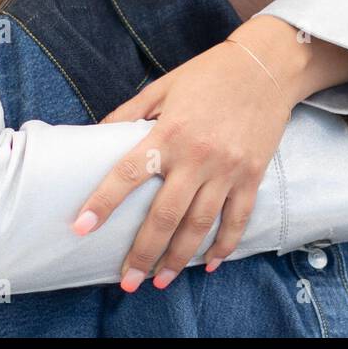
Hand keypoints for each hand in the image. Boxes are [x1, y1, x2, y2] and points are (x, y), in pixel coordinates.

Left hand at [77, 21, 304, 292]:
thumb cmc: (209, 74)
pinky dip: (223, 246)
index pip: (128, 174)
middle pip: (165, 216)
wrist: (266, 67)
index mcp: (169, 132)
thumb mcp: (163, 86)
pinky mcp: (252, 176)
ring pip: (199, 226)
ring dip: (178, 259)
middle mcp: (197, 156)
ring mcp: (227, 170)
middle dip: (143, 253)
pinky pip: (237, 220)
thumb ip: (130, 112)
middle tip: (127, 281)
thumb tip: (97, 132)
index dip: (103, 202)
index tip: (81, 228)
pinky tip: (208, 264)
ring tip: (161, 281)